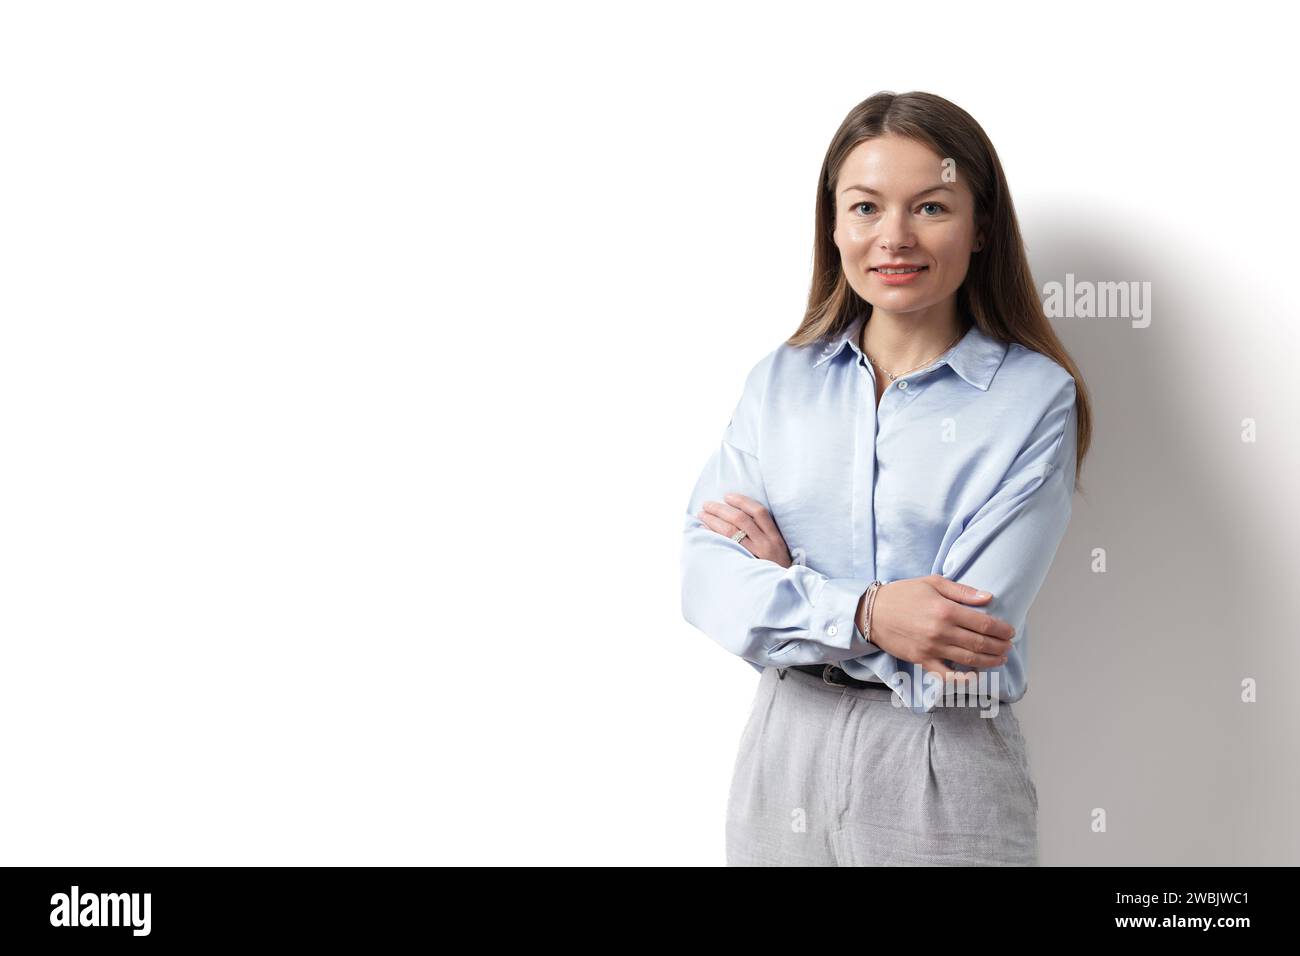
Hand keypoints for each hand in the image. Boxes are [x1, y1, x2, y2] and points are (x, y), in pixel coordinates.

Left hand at [696, 493, 792, 566]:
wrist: (783, 592)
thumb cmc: (776, 567)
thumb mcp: (777, 548)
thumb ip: (763, 533)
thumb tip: (737, 515)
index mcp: (775, 536)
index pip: (759, 512)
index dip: (742, 501)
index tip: (727, 496)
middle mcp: (766, 544)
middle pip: (741, 520)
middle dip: (721, 509)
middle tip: (706, 504)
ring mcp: (756, 556)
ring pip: (731, 532)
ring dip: (713, 521)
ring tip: (702, 515)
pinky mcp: (745, 567)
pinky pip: (726, 547)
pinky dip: (713, 536)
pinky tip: (704, 531)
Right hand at [864, 574, 1014, 686]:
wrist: (872, 612)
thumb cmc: (903, 594)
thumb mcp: (933, 582)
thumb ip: (962, 591)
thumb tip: (988, 598)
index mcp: (946, 610)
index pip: (984, 624)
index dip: (1002, 630)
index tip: (1010, 631)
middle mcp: (941, 631)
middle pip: (980, 643)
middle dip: (999, 646)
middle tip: (1008, 646)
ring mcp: (932, 648)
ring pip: (969, 659)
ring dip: (989, 661)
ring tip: (1000, 659)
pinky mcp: (922, 660)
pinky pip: (946, 676)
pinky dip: (963, 680)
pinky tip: (975, 677)